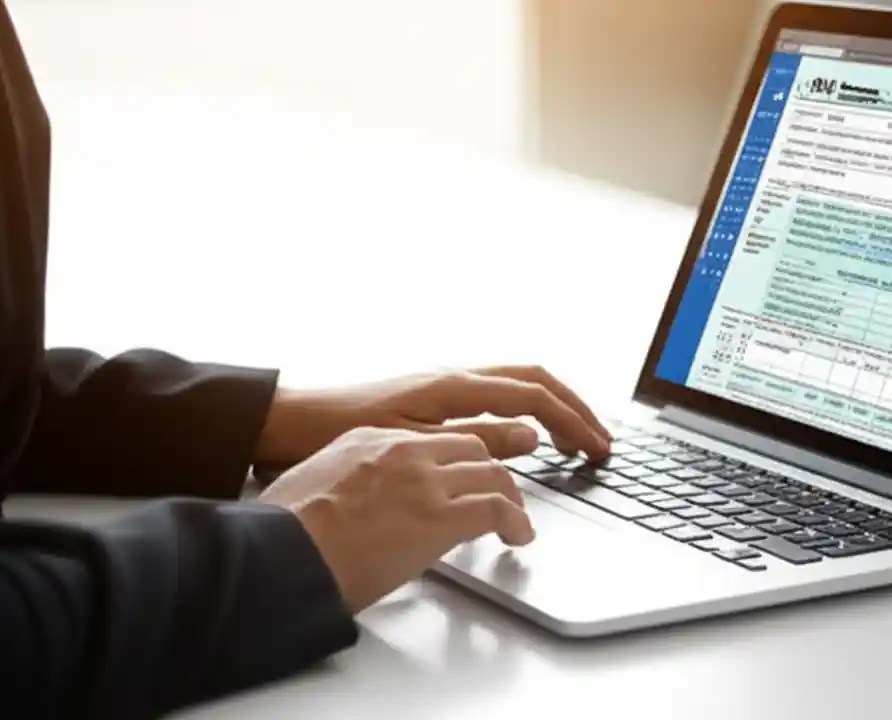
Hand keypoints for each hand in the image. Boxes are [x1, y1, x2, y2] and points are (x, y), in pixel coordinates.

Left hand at [255, 365, 610, 465]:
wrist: (290, 421)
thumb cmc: (342, 431)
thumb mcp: (415, 444)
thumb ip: (476, 441)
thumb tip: (530, 435)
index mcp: (455, 386)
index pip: (534, 396)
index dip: (573, 422)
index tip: (597, 451)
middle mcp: (455, 377)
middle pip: (534, 380)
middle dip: (574, 408)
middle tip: (600, 443)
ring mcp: (445, 385)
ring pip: (517, 384)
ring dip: (553, 407)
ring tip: (574, 439)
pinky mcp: (433, 398)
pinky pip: (496, 395)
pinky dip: (525, 411)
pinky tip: (526, 435)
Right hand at [258, 426, 533, 611]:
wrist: (283, 552)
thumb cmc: (283, 531)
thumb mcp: (309, 484)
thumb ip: (339, 482)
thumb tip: (339, 503)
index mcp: (370, 439)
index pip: (431, 440)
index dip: (454, 460)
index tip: (462, 475)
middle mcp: (403, 451)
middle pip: (470, 448)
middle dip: (489, 472)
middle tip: (499, 494)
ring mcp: (424, 481)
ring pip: (491, 474)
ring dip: (509, 498)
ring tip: (515, 518)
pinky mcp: (440, 517)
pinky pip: (495, 510)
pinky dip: (515, 522)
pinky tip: (518, 535)